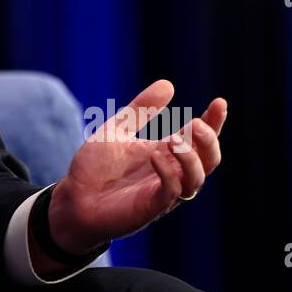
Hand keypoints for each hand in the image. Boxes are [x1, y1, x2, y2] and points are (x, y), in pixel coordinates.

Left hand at [45, 81, 226, 257]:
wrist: (71, 198)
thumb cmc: (95, 167)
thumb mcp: (118, 129)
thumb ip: (141, 109)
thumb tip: (168, 84)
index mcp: (166, 153)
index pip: (200, 139)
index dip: (214, 122)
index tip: (220, 102)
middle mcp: (170, 173)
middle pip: (208, 160)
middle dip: (209, 141)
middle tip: (196, 124)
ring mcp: (162, 192)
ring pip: (196, 179)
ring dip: (191, 158)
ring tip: (173, 139)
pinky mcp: (150, 208)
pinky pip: (171, 193)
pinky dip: (169, 173)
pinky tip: (155, 156)